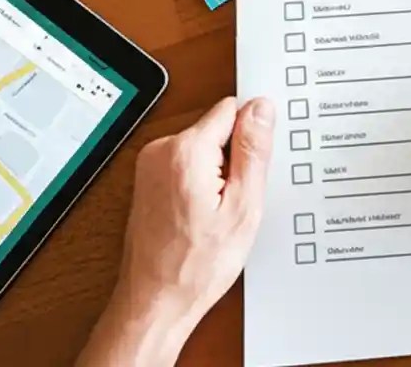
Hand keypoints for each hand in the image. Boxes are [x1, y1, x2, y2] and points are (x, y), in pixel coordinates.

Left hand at [77, 97, 274, 365]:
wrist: (155, 301)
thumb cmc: (195, 266)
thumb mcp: (243, 207)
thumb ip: (253, 151)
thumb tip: (262, 108)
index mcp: (185, 150)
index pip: (233, 109)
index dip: (253, 137)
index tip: (253, 168)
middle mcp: (161, 151)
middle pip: (218, 129)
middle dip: (235, 159)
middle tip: (237, 200)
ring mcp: (150, 166)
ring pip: (204, 149)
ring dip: (218, 175)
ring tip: (217, 213)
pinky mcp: (148, 181)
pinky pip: (188, 166)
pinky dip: (201, 185)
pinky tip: (203, 217)